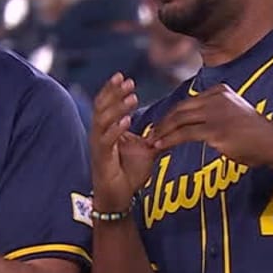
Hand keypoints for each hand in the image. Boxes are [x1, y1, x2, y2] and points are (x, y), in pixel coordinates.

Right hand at [89, 73, 157, 211]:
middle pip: (101, 106)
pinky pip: (106, 140)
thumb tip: (173, 124)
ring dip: (117, 107)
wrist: (119, 196)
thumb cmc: (128, 173)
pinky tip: (126, 120)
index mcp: (107, 129)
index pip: (106, 104)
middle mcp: (99, 134)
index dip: (113, 90)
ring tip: (132, 96)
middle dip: (114, 92)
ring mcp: (99, 146)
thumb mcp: (145, 150)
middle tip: (128, 81)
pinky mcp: (101, 158)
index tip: (125, 76)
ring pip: (102, 120)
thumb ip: (154, 136)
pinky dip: (116, 129)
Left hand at [148, 84, 272, 167]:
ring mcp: (216, 114)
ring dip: (162, 131)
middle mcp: (216, 99)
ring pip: (179, 120)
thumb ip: (215, 111)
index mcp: (220, 92)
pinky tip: (160, 146)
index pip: (188, 102)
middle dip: (162, 122)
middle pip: (180, 109)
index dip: (171, 114)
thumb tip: (193, 122)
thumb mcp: (235, 112)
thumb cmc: (256, 134)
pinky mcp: (215, 130)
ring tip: (151, 141)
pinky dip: (169, 140)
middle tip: (149, 134)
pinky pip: (185, 134)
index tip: (159, 125)